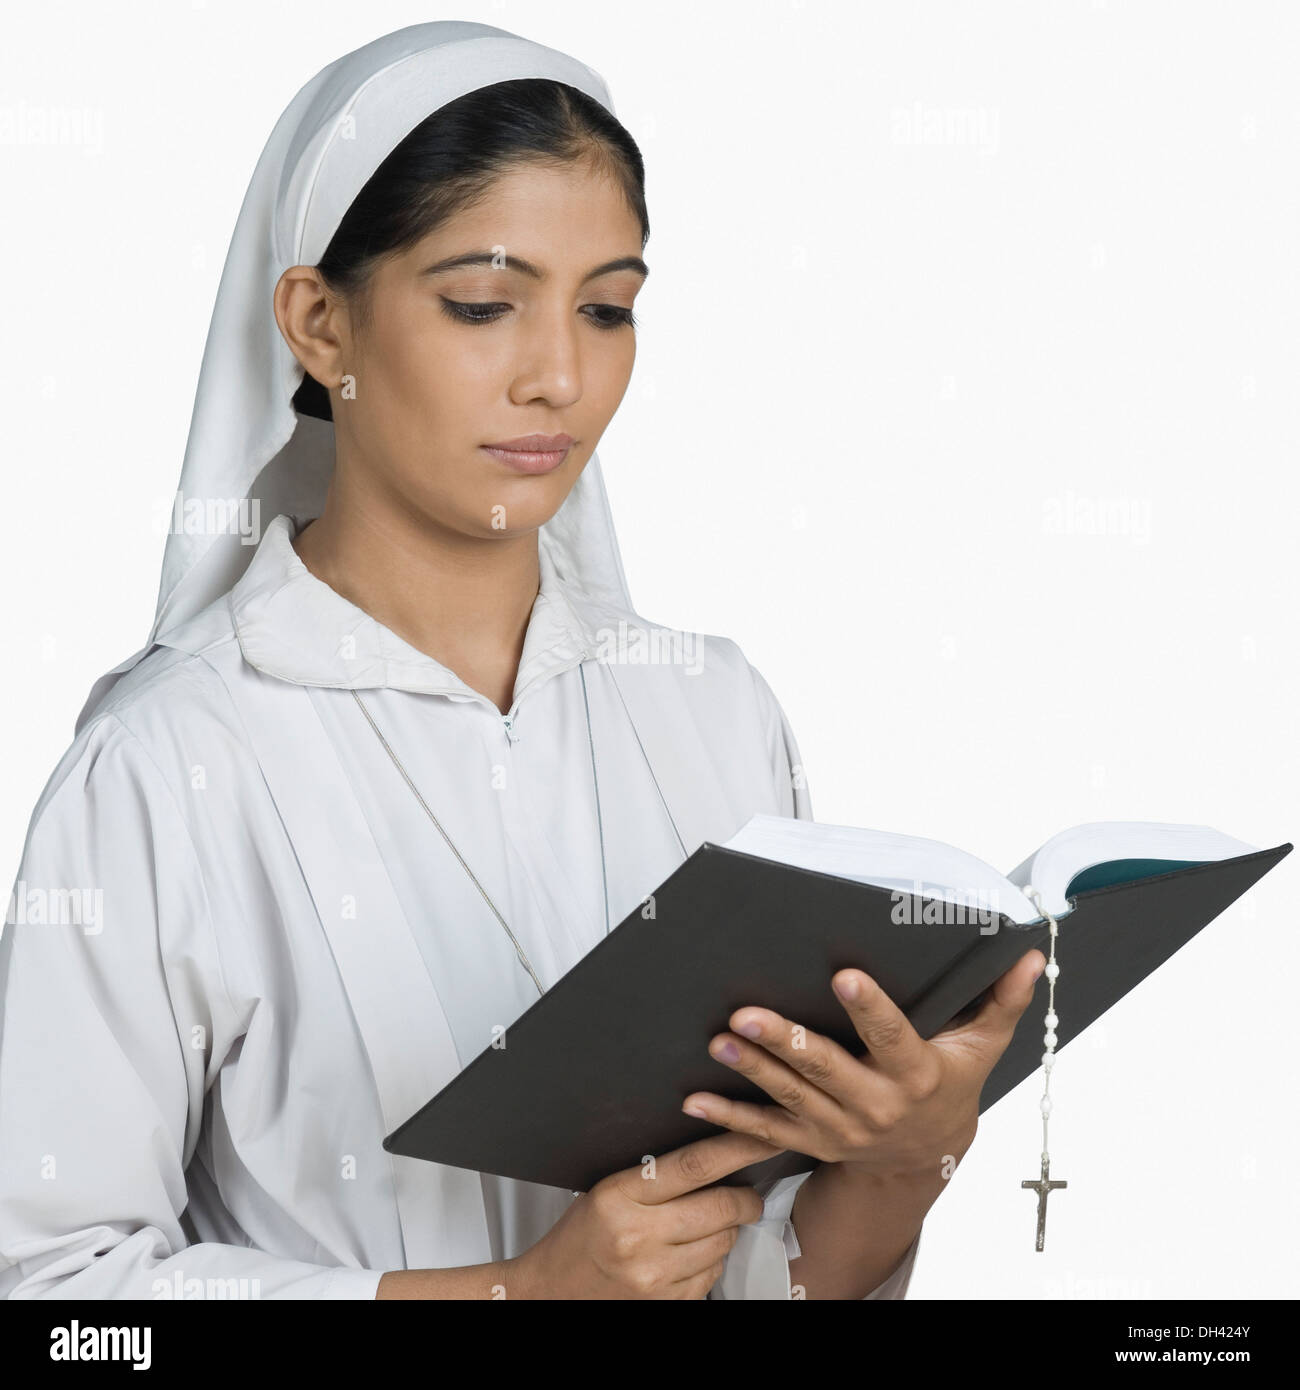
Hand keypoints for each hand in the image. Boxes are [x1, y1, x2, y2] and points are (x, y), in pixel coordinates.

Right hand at [503, 1129, 782, 1298]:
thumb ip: (657, 1176)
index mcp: (621, 1196)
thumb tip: (716, 1155)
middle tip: (747, 1193)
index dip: (737, 1147)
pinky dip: (713, 1261)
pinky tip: (690, 1254)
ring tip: (706, 1225)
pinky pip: (713, 1274)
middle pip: (721, 1207)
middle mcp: (638, 1236)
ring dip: (728, 1230)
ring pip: (724, 1242)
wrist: (552, 1291)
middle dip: (746, 1198)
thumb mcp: (608, 1190)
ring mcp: (654, 1276)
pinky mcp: (667, 1303)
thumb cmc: (582, 1235)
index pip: (694, 1165)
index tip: (763, 1135)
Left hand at [681, 949, 1045, 1182]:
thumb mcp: (983, 1044)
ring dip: (752, 1069)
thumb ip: (1003, 999)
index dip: (871, 1009)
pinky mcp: (812, 1141)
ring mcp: (841, 1128)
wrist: (926, 1155)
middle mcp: (877, 1106)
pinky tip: (696, 1099)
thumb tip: (1029, 954)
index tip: (845, 975)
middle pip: (828, 1071)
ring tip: (720, 1039)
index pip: (894, 1038)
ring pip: (791, 1097)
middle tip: (749, 1013)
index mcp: (918, 1075)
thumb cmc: (952, 1082)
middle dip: (788, 1041)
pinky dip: (729, 1117)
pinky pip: (766, 1132)